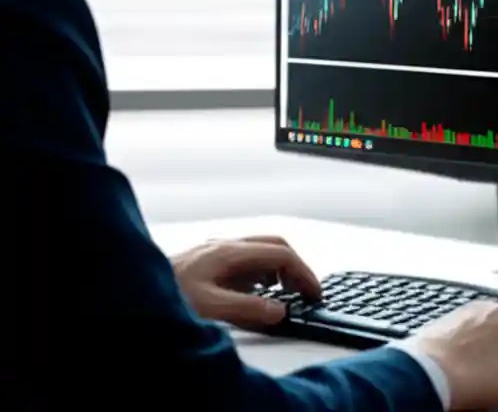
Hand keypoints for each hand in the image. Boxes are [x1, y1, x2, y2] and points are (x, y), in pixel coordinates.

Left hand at [170, 235, 321, 329]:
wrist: (125, 291)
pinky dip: (261, 272)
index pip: (281, 253)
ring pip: (260, 250)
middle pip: (274, 245)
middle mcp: (224, 246)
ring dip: (279, 268)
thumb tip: (280, 310)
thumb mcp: (210, 308)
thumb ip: (248, 309)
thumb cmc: (162, 296)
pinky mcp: (205, 262)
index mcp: (229, 252)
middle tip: (306, 291)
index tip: (313, 293)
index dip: (303, 273)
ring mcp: (214, 251)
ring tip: (286, 293)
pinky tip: (255, 291)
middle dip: (296, 266)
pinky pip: (245, 259)